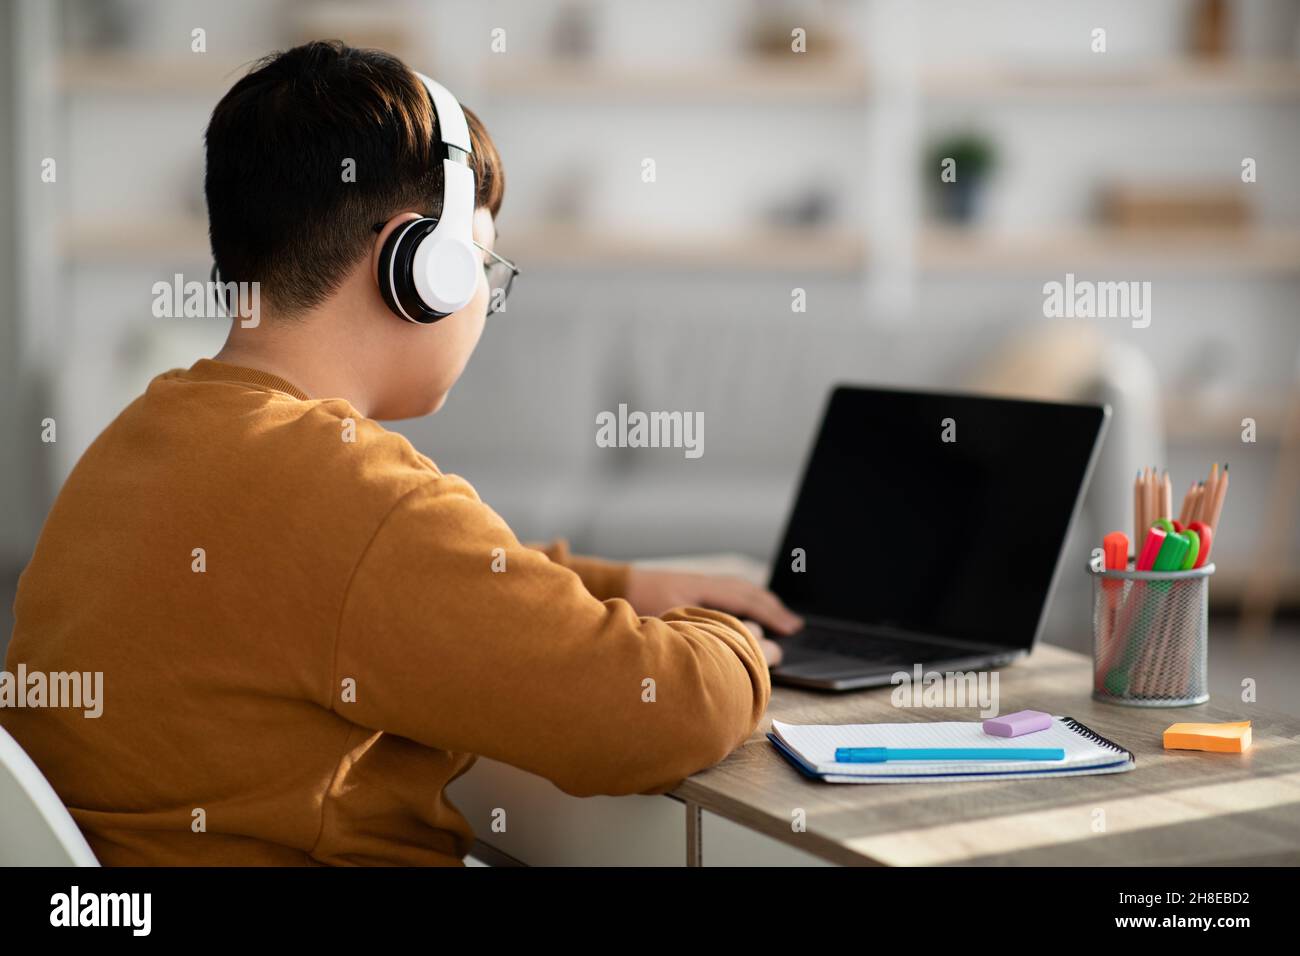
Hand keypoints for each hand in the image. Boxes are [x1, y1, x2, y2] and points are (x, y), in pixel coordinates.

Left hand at [624, 568, 802, 665]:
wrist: (608, 585)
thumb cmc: (634, 606)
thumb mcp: (668, 624)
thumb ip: (704, 633)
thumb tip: (744, 637)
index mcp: (700, 589)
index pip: (745, 599)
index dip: (770, 616)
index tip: (791, 629)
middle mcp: (700, 583)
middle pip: (745, 591)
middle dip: (771, 608)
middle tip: (793, 625)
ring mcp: (693, 584)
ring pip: (735, 589)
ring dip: (757, 602)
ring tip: (776, 617)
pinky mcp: (684, 589)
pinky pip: (723, 592)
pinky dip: (740, 601)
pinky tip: (741, 615)